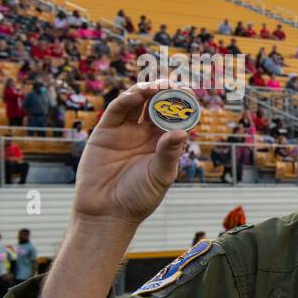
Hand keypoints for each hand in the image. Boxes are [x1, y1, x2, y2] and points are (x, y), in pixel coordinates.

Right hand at [71, 79, 190, 228]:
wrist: (107, 212)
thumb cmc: (138, 197)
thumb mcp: (160, 175)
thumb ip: (169, 153)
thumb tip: (183, 131)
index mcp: (164, 143)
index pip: (176, 117)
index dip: (183, 104)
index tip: (192, 94)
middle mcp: (145, 134)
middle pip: (157, 104)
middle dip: (166, 92)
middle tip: (174, 85)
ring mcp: (125, 131)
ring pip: (137, 102)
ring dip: (148, 90)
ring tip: (157, 86)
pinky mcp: (105, 132)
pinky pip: (117, 111)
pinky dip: (127, 100)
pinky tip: (138, 95)